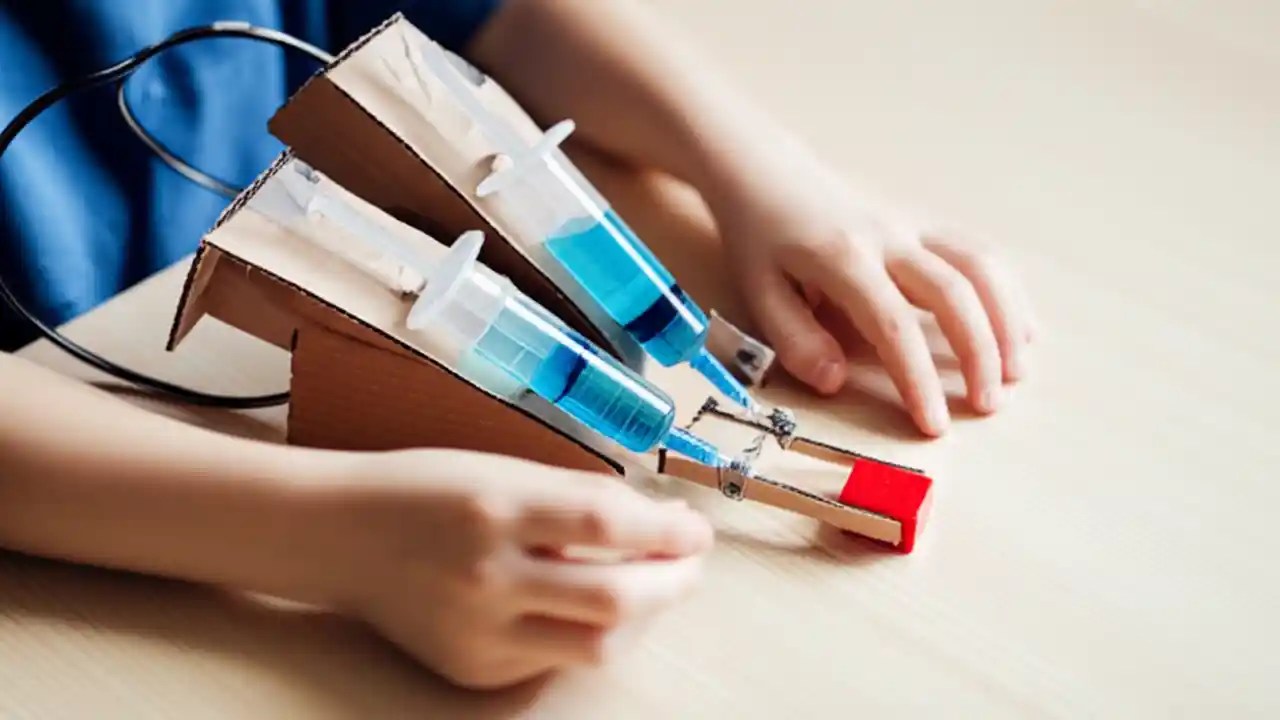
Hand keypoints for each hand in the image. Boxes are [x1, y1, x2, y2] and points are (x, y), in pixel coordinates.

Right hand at [295, 449, 711, 689]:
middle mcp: (486, 575)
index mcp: (496, 506)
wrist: (340, 536)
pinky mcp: (472, 670)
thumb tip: (661, 527)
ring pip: (596, 646)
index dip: (669, 528)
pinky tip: (591, 609)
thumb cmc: (426, 490)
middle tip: (690, 564)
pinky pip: (555, 661)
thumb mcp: (502, 470)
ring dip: (643, 618)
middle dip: (673, 582)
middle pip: (614, 599)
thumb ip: (578, 499)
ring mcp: (478, 632)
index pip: (609, 523)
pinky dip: (588, 635)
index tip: (697, 527)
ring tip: (652, 588)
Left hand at [709, 146, 1036, 436]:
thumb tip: (834, 382)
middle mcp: (888, 237)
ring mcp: (912, 225)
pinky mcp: (925, 223)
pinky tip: (1022, 328)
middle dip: (979, 353)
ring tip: (1016, 372)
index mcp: (843, 259)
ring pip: (979, 265)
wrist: (768, 171)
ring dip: (1006, 320)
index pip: (893, 325)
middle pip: (952, 293)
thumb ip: (795, 339)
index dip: (918, 378)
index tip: (933, 423)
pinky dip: (1007, 290)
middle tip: (988, 405)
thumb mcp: (758, 291)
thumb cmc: (761, 237)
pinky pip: (978, 252)